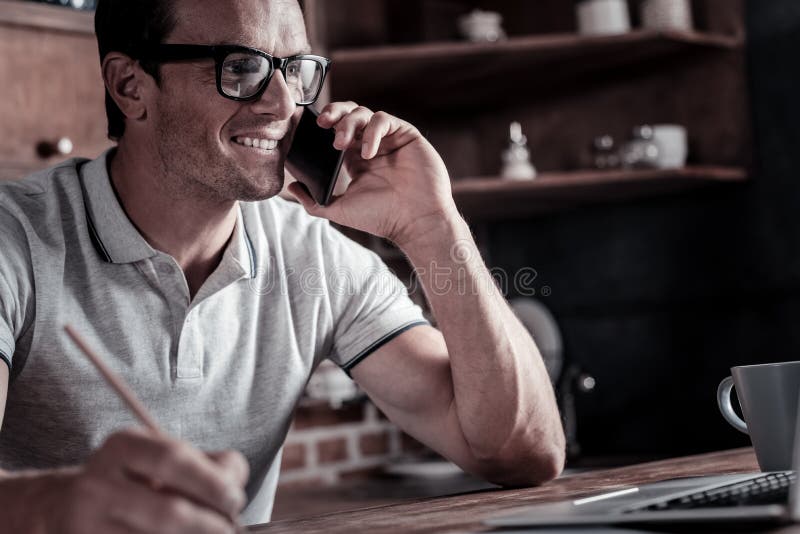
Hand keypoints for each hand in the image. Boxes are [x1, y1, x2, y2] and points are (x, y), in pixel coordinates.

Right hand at [40, 428, 248, 533]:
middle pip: (169, 512)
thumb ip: (208, 463)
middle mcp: (96, 485)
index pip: (171, 459)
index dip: (211, 482)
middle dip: (210, 524)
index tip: (235, 500)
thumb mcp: (164, 458)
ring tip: (212, 533)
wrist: (66, 509)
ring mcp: (85, 525)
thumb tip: (235, 483)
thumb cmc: (135, 480)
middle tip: (229, 529)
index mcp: (121, 447)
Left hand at [287, 102, 458, 247]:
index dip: (323, 125)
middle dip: (332, 113)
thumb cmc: (381, 217)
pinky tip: (367, 153)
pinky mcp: (406, 135)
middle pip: (348, 114)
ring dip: (348, 123)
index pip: (335, 130)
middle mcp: (371, 145)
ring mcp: (389, 138)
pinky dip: (371, 132)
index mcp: (354, 158)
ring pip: (363, 113)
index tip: (307, 128)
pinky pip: (384, 120)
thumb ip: (313, 201)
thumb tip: (292, 186)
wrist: (414, 221)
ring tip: (341, 144)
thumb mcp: (339, 210)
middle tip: (322, 124)